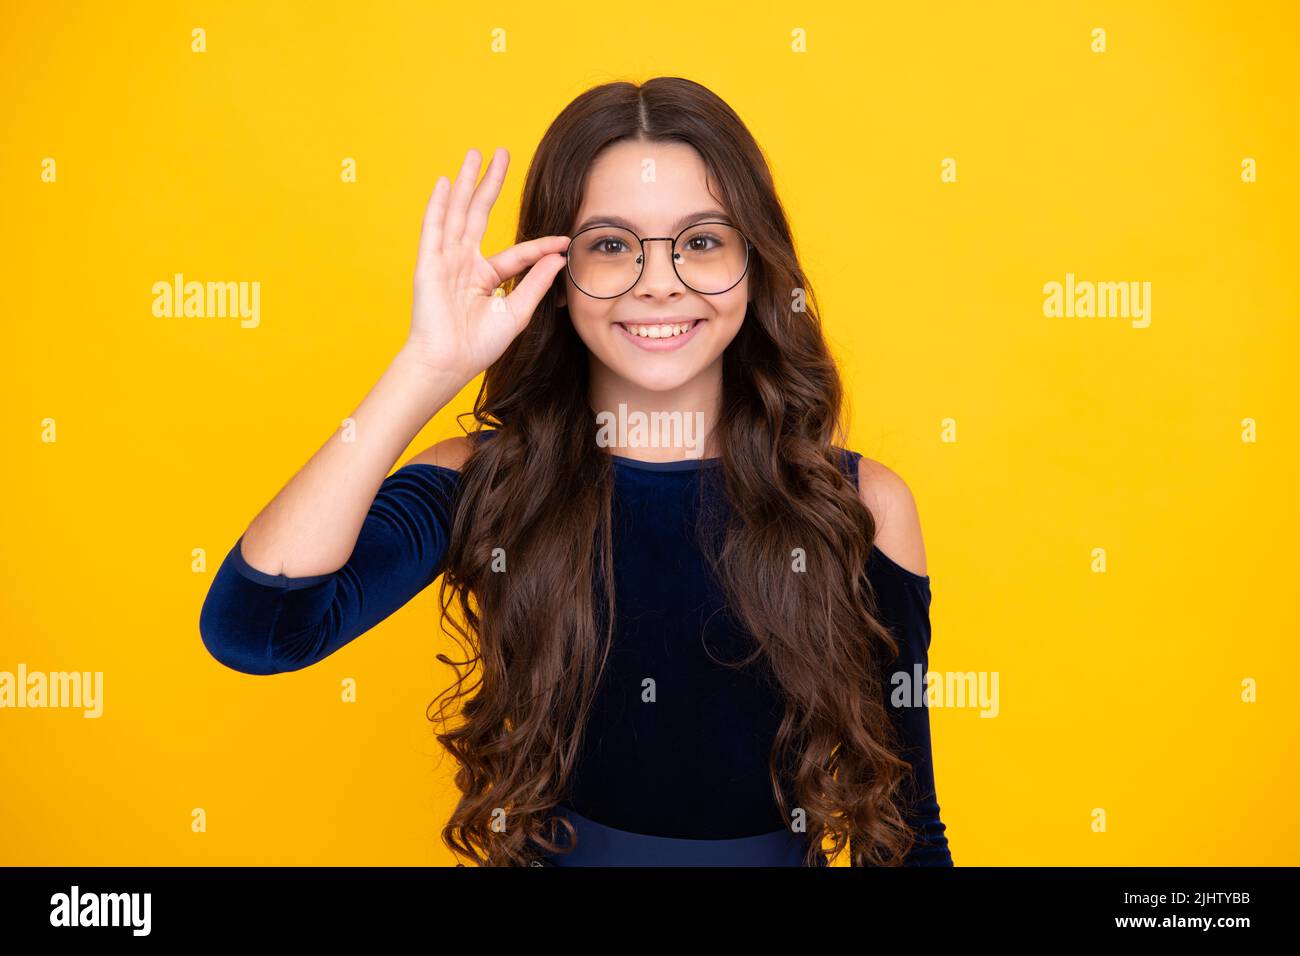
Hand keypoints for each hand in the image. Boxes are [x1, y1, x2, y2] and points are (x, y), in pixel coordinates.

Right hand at [404, 147, 569, 378]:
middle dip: (490, 184)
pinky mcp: (429, 264)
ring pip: (459, 213)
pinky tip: (447, 182)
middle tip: (502, 153)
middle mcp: (464, 263)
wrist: (449, 363)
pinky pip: (434, 229)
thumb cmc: (478, 345)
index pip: (517, 253)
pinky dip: (440, 205)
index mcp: (485, 277)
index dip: (541, 247)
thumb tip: (559, 257)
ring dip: (467, 183)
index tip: (564, 241)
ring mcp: (446, 260)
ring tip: (475, 154)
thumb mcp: (517, 311)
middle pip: (480, 215)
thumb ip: (536, 282)